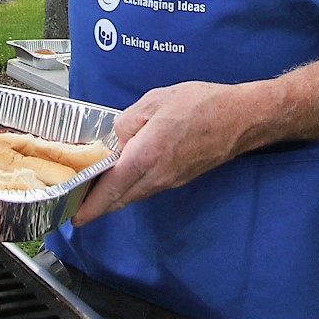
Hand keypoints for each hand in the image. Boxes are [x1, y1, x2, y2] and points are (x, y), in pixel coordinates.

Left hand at [71, 80, 264, 226]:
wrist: (241, 118)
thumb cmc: (203, 106)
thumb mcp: (155, 101)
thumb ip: (128, 121)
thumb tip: (117, 137)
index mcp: (147, 155)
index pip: (112, 187)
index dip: (92, 204)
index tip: (76, 216)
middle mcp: (159, 175)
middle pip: (121, 198)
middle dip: (98, 205)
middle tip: (79, 204)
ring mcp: (171, 180)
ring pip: (135, 194)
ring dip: (115, 196)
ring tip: (97, 189)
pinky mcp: (180, 178)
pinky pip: (149, 187)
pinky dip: (132, 187)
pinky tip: (125, 176)